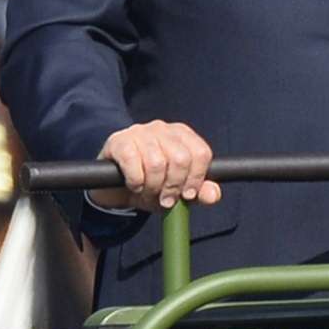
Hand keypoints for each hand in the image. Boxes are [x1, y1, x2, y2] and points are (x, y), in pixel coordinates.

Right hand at [97, 121, 218, 213]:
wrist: (114, 185)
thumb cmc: (151, 184)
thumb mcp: (176, 191)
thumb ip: (198, 192)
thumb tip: (214, 195)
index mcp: (182, 135)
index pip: (201, 153)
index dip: (196, 179)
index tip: (187, 195)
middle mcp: (162, 128)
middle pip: (180, 159)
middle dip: (173, 186)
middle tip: (165, 199)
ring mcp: (140, 132)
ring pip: (156, 163)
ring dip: (152, 187)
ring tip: (148, 193)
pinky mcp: (119, 141)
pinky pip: (133, 162)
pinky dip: (135, 181)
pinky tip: (134, 185)